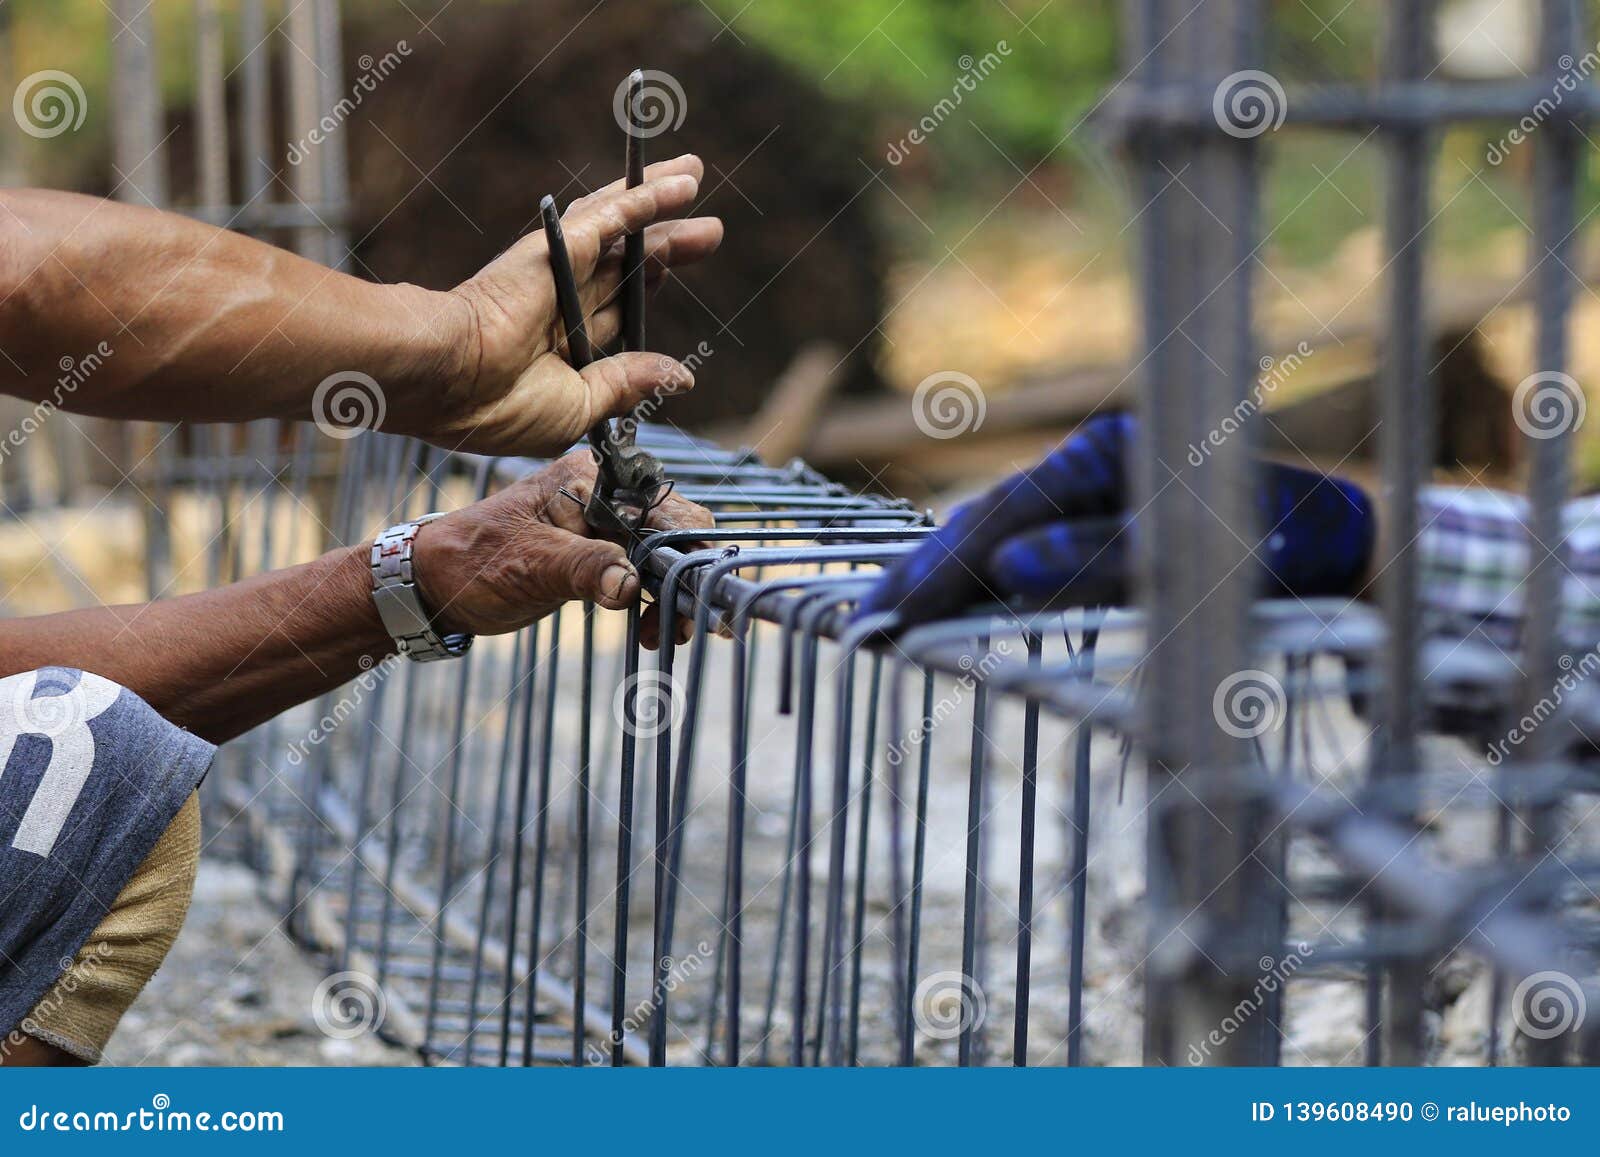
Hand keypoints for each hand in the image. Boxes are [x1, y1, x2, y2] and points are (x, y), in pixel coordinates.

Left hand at [411, 453, 713, 648]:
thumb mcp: (530, 565)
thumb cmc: (473, 562)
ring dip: (670, 595)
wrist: (436, 584)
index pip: (663, 509)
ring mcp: (604, 523)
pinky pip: (643, 572)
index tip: (704, 592)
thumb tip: (631, 584)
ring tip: (663, 634)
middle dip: (685, 577)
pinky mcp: (599, 551)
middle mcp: (606, 493)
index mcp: (592, 479)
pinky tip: (650, 629)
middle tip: (687, 624)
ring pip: (663, 556)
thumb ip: (584, 568)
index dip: (690, 550)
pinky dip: (652, 600)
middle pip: (673, 531)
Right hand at [412, 155, 722, 455]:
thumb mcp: (580, 407)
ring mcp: (561, 269)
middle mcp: (562, 300)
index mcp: (561, 344)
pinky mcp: (561, 246)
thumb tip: (680, 377)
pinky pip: (613, 217)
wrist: (453, 382)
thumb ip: (627, 385)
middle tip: (708, 232)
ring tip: (695, 174)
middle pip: (629, 265)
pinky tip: (681, 184)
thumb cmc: (500, 407)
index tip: (672, 276)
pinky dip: (647, 199)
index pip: (616, 310)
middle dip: (669, 246)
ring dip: (662, 202)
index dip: (647, 289)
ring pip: (623, 228)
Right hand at [858, 414, 1374, 629]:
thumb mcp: (1197, 559)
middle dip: (922, 576)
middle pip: (983, 520)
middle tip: (860, 626)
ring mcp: (1087, 486)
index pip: (999, 518)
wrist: (1338, 542)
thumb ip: (1102, 561)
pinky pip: (1021, 547)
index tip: (887, 619)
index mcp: (1107, 453)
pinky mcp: (1094, 516)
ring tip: (884, 620)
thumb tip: (1009, 570)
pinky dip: (977, 580)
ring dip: (941, 580)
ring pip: (995, 534)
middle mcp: (1087, 461)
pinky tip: (944, 605)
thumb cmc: (1279, 550)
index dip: (938, 572)